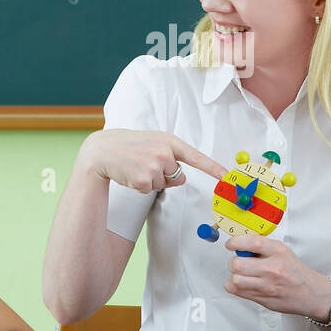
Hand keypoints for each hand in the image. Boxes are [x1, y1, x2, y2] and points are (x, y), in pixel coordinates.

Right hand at [80, 129, 226, 192]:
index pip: (197, 157)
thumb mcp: (154, 144)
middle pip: (179, 177)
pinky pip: (151, 190)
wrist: (103, 150)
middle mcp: (165, 152)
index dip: (214, 169)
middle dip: (165, 175)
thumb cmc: (130, 146)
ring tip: (136, 166)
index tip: (227, 177)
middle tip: (146, 162)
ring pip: (165, 184)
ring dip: (152, 180)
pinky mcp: (144, 179)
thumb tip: (181, 178)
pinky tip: (131, 173)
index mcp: (170, 141)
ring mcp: (155, 166)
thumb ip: (171, 157)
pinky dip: (141, 186)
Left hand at [222, 235, 330, 319]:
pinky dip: (234, 286)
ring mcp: (267, 285)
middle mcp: (272, 268)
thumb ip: (262, 248)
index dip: (235, 242)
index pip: (252, 242)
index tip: (231, 244)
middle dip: (234, 262)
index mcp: (277, 252)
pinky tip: (241, 283)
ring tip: (241, 274)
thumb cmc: (296, 272)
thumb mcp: (283, 251)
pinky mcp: (263, 299)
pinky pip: (237, 292)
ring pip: (236, 280)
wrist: (311, 293)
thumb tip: (240, 245)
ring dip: (234, 276)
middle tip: (238, 262)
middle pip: (238, 264)